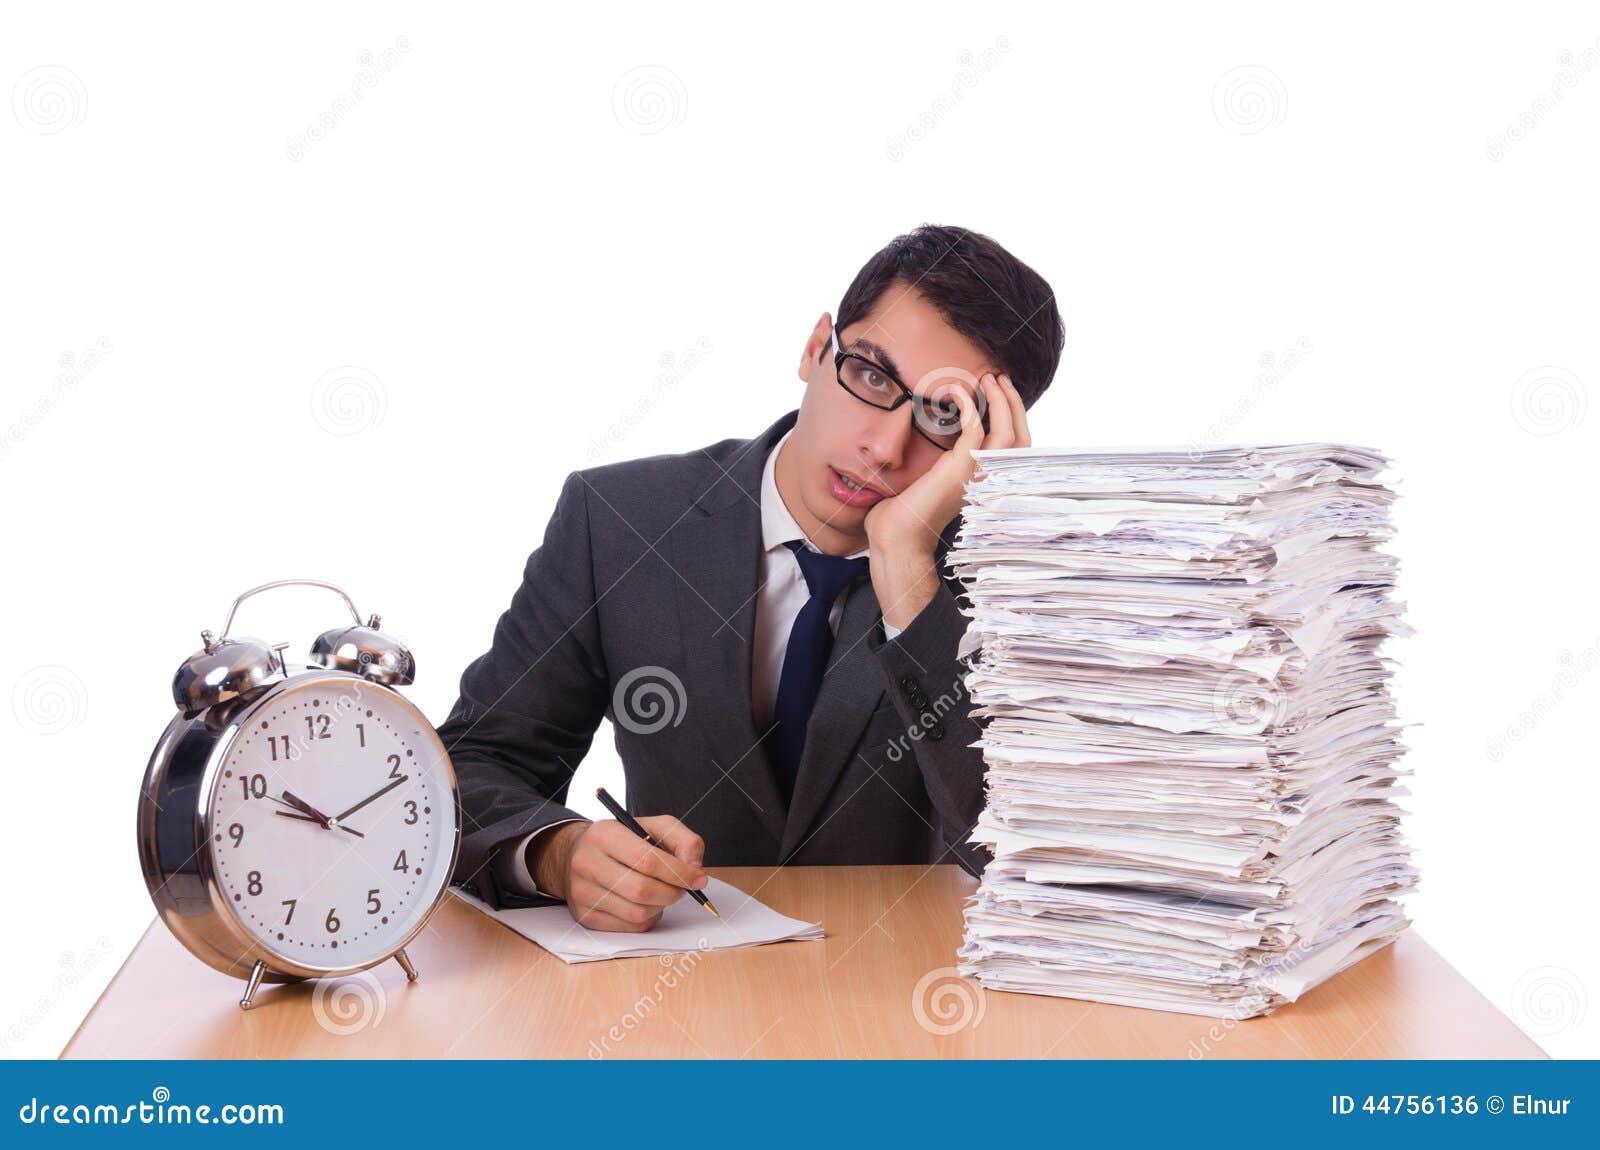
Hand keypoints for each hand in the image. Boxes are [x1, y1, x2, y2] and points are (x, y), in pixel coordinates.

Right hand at [531, 816, 708, 931]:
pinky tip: (646, 903)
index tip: (699, 878)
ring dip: (661, 906)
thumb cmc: (624, 840)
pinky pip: (629, 927)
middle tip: (683, 888)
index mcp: (604, 834)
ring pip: (637, 913)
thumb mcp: (654, 827)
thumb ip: (683, 840)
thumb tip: (695, 869)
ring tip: (662, 892)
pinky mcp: (585, 916)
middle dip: (672, 892)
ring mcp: (582, 893)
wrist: (580, 854)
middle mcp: (587, 863)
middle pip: (642, 890)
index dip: (679, 872)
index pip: (647, 860)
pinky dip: (648, 918)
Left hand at [863, 373, 1030, 629]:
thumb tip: (940, 433)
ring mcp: (977, 475)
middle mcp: (989, 480)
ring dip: (1001, 400)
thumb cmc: (907, 513)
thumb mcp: (935, 479)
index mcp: (987, 482)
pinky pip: (975, 428)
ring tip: (988, 378)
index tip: (999, 392)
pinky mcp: (960, 467)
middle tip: (997, 377)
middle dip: (1013, 403)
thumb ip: (946, 460)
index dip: (1013, 417)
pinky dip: (968, 404)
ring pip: (1009, 433)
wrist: (897, 535)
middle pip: (1021, 438)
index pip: (1016, 448)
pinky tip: (955, 390)